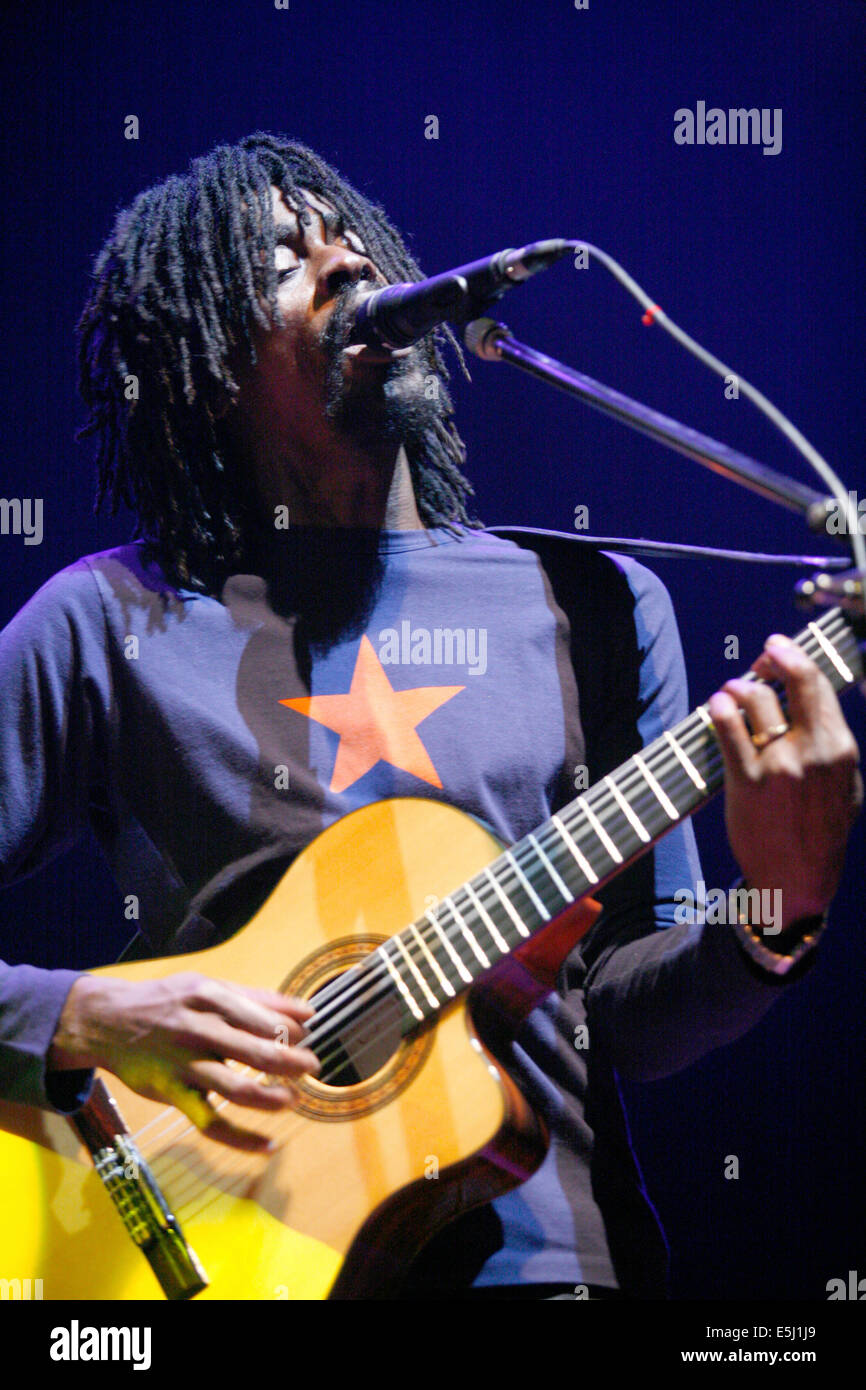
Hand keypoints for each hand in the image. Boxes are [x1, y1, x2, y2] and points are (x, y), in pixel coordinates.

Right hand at [47, 971, 319, 1150]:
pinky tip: (268, 1146)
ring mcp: (184, 1066)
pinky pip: (210, 1123)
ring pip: (235, 1089)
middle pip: (255, 1052)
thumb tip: (308, 1012)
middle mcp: (197, 1032)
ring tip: (292, 1100)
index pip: (262, 1018)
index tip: (308, 1036)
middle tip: (312, 1067)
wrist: (107, 1021)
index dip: (291, 1030)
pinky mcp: (173, 1095)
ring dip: (270, 1098)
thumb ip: (258, 999)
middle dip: (292, 1062)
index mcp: (210, 999)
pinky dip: (240, 1139)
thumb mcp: (208, 987)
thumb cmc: (168, 1001)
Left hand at [707, 633, 861, 929]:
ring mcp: (778, 766)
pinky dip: (720, 709)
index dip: (794, 657)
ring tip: (733, 692)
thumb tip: (814, 701)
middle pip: (792, 679)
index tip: (777, 648)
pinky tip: (717, 706)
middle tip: (759, 659)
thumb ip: (833, 744)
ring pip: (755, 700)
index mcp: (839, 749)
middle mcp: (812, 752)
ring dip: (740, 687)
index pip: (818, 684)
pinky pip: (728, 729)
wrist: (796, 880)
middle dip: (771, 658)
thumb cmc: (820, 830)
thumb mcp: (847, 786)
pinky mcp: (747, 782)